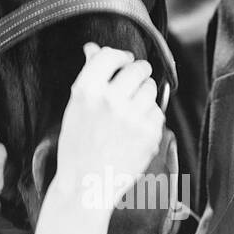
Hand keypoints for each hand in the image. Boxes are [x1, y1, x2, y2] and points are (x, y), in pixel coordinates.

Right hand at [53, 44, 164, 209]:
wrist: (86, 186)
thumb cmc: (77, 147)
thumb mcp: (75, 108)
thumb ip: (88, 76)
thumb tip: (92, 48)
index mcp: (87, 91)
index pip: (110, 55)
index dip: (120, 57)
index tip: (123, 63)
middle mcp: (110, 100)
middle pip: (138, 68)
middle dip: (138, 74)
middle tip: (132, 86)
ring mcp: (132, 117)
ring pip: (151, 89)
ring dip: (144, 96)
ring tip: (130, 114)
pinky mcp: (149, 133)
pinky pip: (158, 112)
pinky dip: (150, 119)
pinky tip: (135, 132)